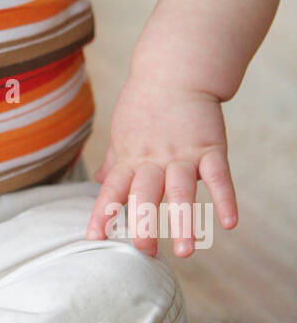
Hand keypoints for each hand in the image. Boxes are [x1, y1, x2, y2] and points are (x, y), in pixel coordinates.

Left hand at [85, 78, 238, 256]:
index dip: (103, 212)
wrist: (174, 71)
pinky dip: (224, 199)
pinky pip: (218, 176)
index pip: (113, 190)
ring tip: (186, 250)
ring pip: (181, 190)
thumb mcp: (122, 132)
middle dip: (144, 223)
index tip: (94, 237)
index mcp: (130, 158)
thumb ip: (115, 160)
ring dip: (184, 221)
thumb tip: (100, 179)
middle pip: (146, 194)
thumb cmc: (145, 104)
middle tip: (144, 251)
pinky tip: (228, 223)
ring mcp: (182, 154)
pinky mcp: (209, 147)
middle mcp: (154, 159)